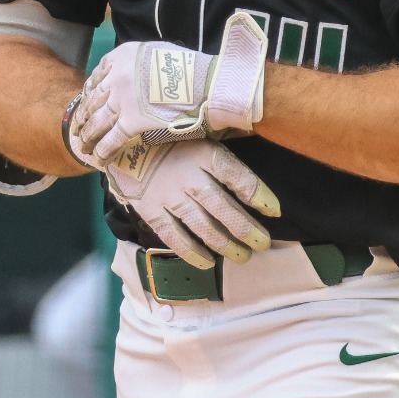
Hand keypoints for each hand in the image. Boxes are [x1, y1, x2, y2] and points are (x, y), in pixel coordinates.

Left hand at [73, 11, 267, 162]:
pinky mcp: (130, 122)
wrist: (209, 86)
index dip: (91, 91)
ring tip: (83, 146)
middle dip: (84, 115)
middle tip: (78, 127)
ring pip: (95, 120)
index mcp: (124, 55)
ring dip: (87, 135)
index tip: (90, 102)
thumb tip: (138, 76)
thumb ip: (141, 64)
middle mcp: (117, 75)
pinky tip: (99, 158)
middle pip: (92, 99)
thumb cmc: (195, 71)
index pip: (98, 75)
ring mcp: (121, 98)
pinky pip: (109, 139)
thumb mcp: (161, 54)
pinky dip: (102, 150)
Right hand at [100, 137, 281, 268]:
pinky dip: (192, 253)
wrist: (124, 143)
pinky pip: (174, 237)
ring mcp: (168, 195)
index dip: (260, 196)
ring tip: (242, 256)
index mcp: (205, 153)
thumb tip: (257, 158)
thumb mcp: (201, 135)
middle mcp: (188, 176)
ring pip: (203, 226)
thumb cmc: (171, 141)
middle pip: (224, 208)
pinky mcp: (150, 210)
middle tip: (262, 244)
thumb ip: (225, 151)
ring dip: (225, 245)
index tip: (274, 211)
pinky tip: (208, 262)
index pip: (239, 177)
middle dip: (246, 230)